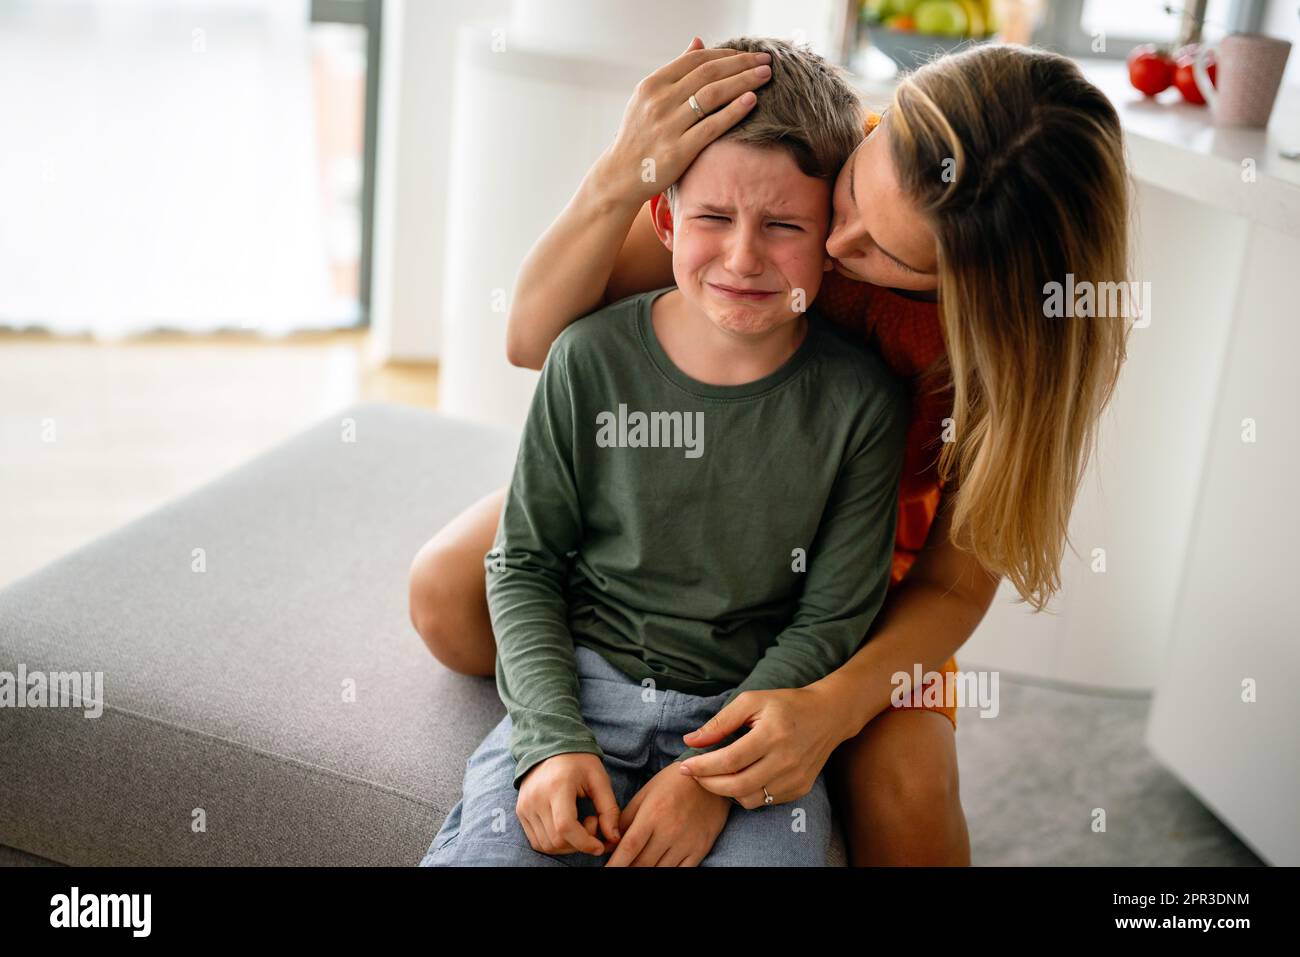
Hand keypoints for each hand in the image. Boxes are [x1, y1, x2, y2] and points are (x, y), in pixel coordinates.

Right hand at [516, 752, 621, 856]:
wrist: (549, 747)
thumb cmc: (578, 762)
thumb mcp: (599, 779)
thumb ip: (609, 809)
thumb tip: (613, 839)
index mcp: (557, 787)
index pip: (565, 827)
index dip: (584, 843)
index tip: (599, 846)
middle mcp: (536, 798)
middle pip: (556, 840)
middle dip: (579, 843)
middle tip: (592, 822)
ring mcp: (525, 806)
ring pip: (546, 845)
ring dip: (567, 845)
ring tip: (578, 823)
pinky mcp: (521, 812)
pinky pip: (537, 841)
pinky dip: (554, 843)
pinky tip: (566, 827)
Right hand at [591, 36, 772, 208]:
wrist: (620, 176)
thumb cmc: (639, 137)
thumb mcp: (648, 99)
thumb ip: (675, 73)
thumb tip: (698, 43)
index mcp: (652, 85)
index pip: (695, 60)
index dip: (724, 54)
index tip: (745, 54)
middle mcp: (658, 102)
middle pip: (708, 73)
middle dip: (741, 64)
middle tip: (765, 61)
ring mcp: (667, 126)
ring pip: (713, 95)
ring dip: (743, 82)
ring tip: (765, 76)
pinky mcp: (678, 151)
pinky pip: (712, 126)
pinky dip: (733, 111)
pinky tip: (751, 100)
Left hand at [604, 763, 732, 865]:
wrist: (711, 779)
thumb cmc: (672, 783)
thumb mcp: (645, 794)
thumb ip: (625, 819)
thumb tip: (608, 843)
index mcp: (652, 814)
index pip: (629, 847)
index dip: (615, 864)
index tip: (605, 871)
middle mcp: (669, 831)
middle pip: (642, 863)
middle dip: (627, 868)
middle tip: (620, 867)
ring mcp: (686, 842)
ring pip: (659, 870)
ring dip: (644, 872)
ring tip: (637, 866)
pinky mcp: (700, 849)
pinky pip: (681, 873)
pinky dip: (667, 874)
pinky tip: (658, 869)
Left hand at [675, 686, 846, 807]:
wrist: (829, 715)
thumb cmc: (785, 704)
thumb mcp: (751, 701)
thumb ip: (720, 722)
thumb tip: (690, 741)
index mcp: (772, 734)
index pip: (729, 760)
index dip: (702, 767)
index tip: (685, 766)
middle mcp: (786, 760)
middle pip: (736, 785)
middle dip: (708, 783)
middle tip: (695, 775)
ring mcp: (795, 778)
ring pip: (749, 799)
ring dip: (727, 791)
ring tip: (718, 775)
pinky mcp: (800, 789)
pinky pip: (764, 801)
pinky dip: (747, 793)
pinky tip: (743, 776)